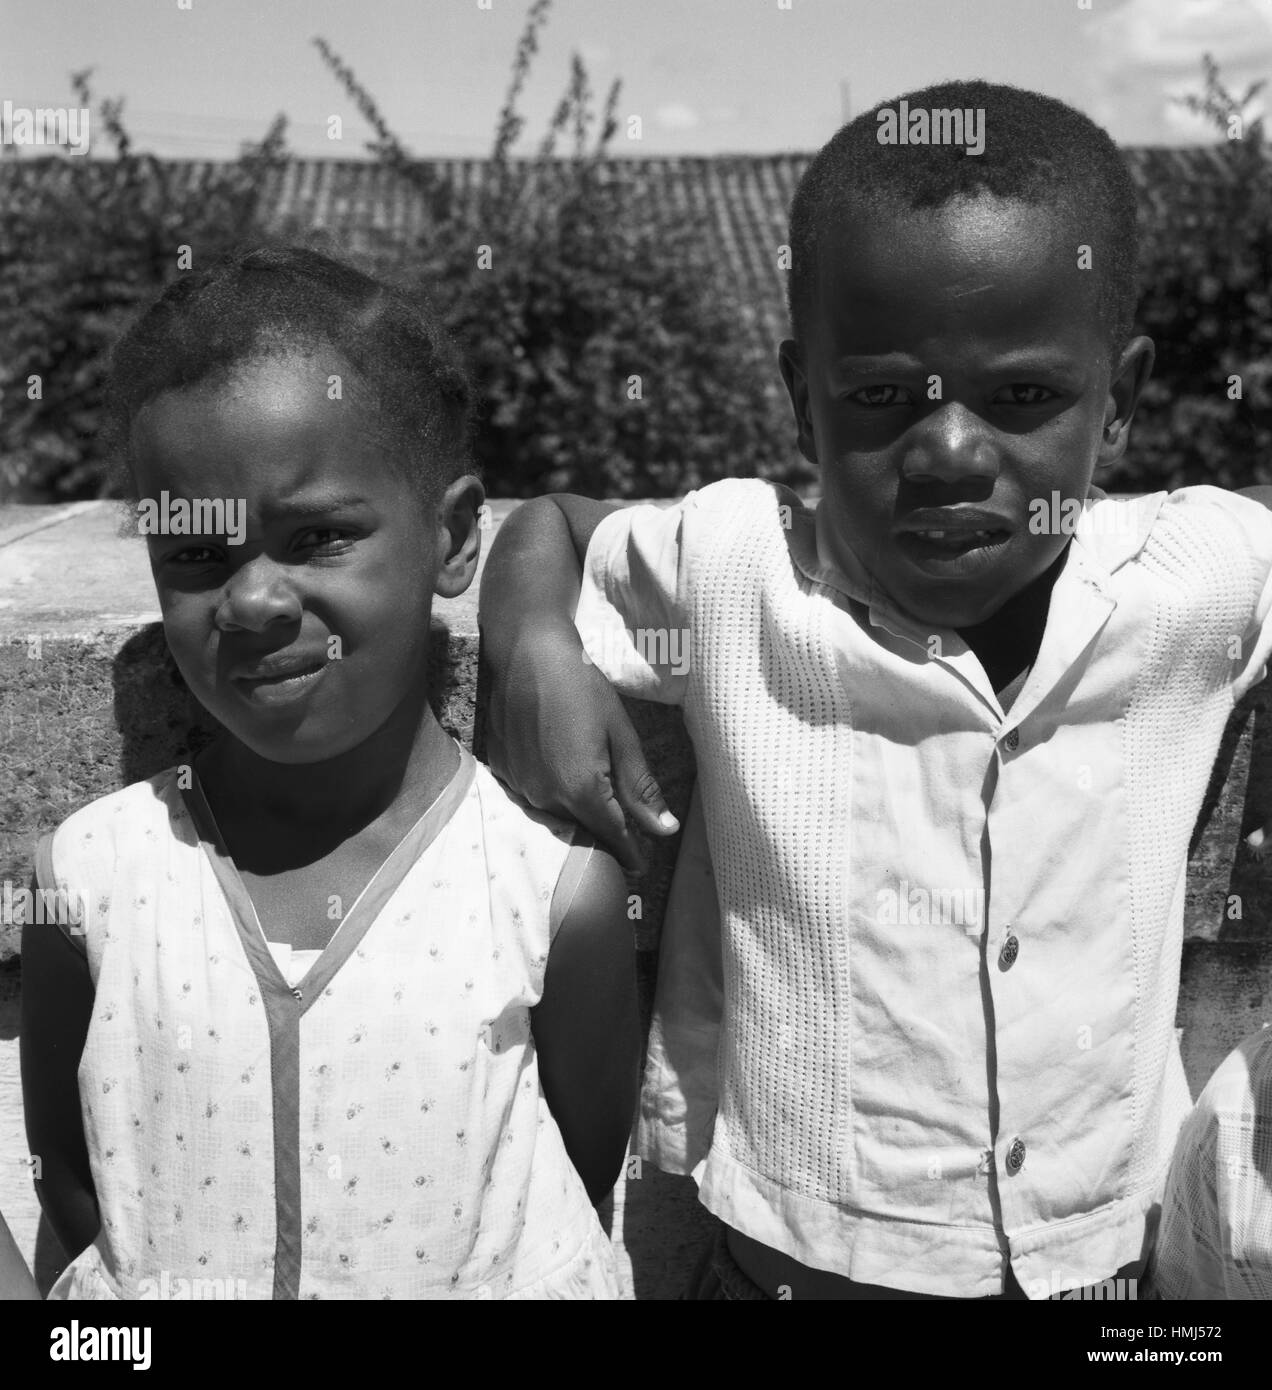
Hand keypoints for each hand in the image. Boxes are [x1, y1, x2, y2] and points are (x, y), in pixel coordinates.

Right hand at [483, 625, 678, 871]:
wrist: (526, 652)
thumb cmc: (582, 687)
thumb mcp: (622, 736)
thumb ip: (640, 789)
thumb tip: (665, 830)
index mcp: (580, 790)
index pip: (612, 837)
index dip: (630, 855)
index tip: (641, 866)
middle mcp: (545, 797)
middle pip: (581, 830)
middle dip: (602, 833)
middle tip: (623, 831)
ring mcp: (519, 785)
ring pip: (555, 814)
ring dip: (574, 811)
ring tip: (589, 793)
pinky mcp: (502, 770)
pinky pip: (532, 793)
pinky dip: (549, 789)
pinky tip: (557, 764)